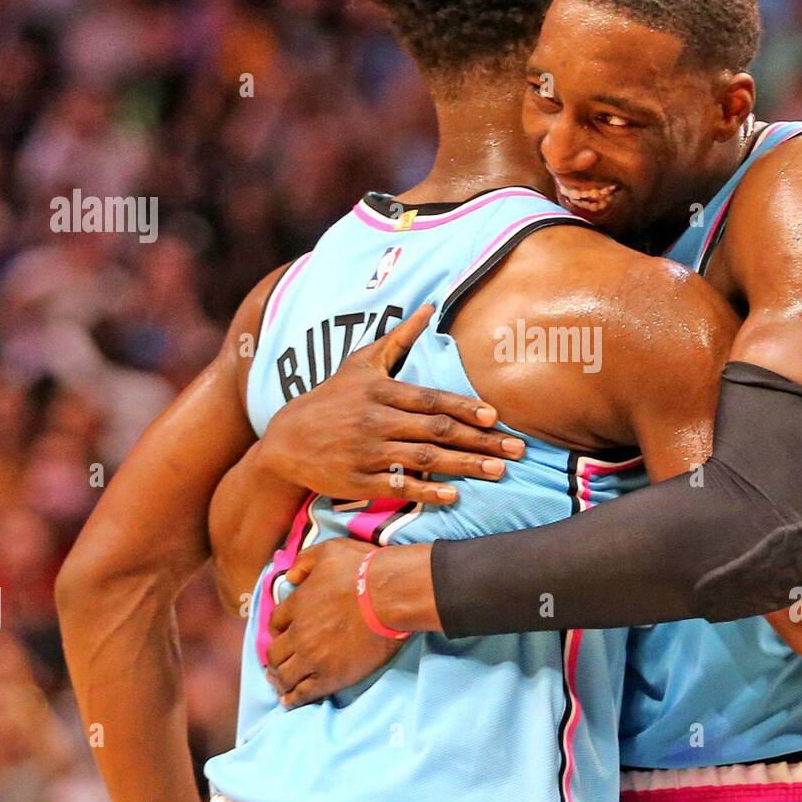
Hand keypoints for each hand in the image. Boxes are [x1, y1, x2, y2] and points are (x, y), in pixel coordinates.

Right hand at [257, 304, 523, 504]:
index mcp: (380, 391)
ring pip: (423, 460)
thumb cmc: (330, 398)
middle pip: (435, 431)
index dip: (463, 408)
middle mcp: (376, 420)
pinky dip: (426, 491)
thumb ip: (399, 339)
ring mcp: (367, 452)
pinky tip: (454, 495)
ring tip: (499, 471)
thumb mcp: (360, 364)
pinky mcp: (358, 480)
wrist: (284, 440)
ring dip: (464, 466)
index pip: (430, 399)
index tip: (494, 416)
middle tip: (517, 450)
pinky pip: (398, 486)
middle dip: (480, 441)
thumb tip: (430, 307)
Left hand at [265, 539, 405, 706]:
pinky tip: (289, 702)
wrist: (391, 594)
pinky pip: (303, 693)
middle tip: (277, 663)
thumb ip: (304, 561)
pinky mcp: (331, 676)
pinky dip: (293, 699)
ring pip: (284, 675)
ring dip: (280, 680)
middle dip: (275, 658)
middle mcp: (299, 634)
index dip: (278, 629)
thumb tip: (291, 577)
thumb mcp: (329, 551)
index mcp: (296, 605)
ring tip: (280, 684)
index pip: (275, 623)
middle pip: (275, 653)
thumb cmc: (364, 569)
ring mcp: (313, 657)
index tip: (284, 634)